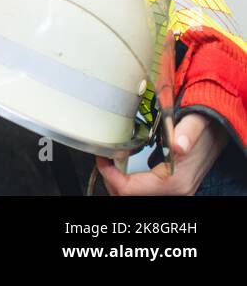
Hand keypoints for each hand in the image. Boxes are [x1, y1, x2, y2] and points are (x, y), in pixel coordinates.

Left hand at [95, 113, 227, 194]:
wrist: (217, 132)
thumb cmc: (203, 127)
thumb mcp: (194, 123)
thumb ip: (187, 132)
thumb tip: (179, 144)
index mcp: (176, 181)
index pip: (131, 190)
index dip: (110, 175)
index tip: (103, 157)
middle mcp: (175, 191)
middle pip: (129, 196)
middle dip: (111, 179)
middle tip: (104, 158)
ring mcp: (173, 192)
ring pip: (134, 195)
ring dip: (119, 182)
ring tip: (111, 162)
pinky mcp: (170, 188)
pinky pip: (143, 191)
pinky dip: (129, 182)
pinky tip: (123, 167)